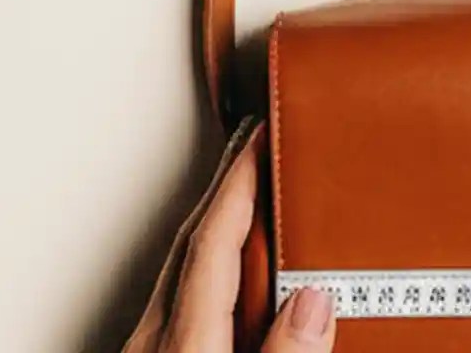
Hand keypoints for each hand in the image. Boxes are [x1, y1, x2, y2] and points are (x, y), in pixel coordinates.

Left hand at [124, 125, 336, 352]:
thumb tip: (314, 302)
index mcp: (185, 346)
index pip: (214, 242)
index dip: (239, 182)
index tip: (259, 138)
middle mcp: (156, 345)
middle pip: (190, 244)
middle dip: (225, 188)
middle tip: (252, 145)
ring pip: (181, 270)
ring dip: (215, 226)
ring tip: (246, 199)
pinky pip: (179, 298)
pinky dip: (206, 265)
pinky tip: (226, 274)